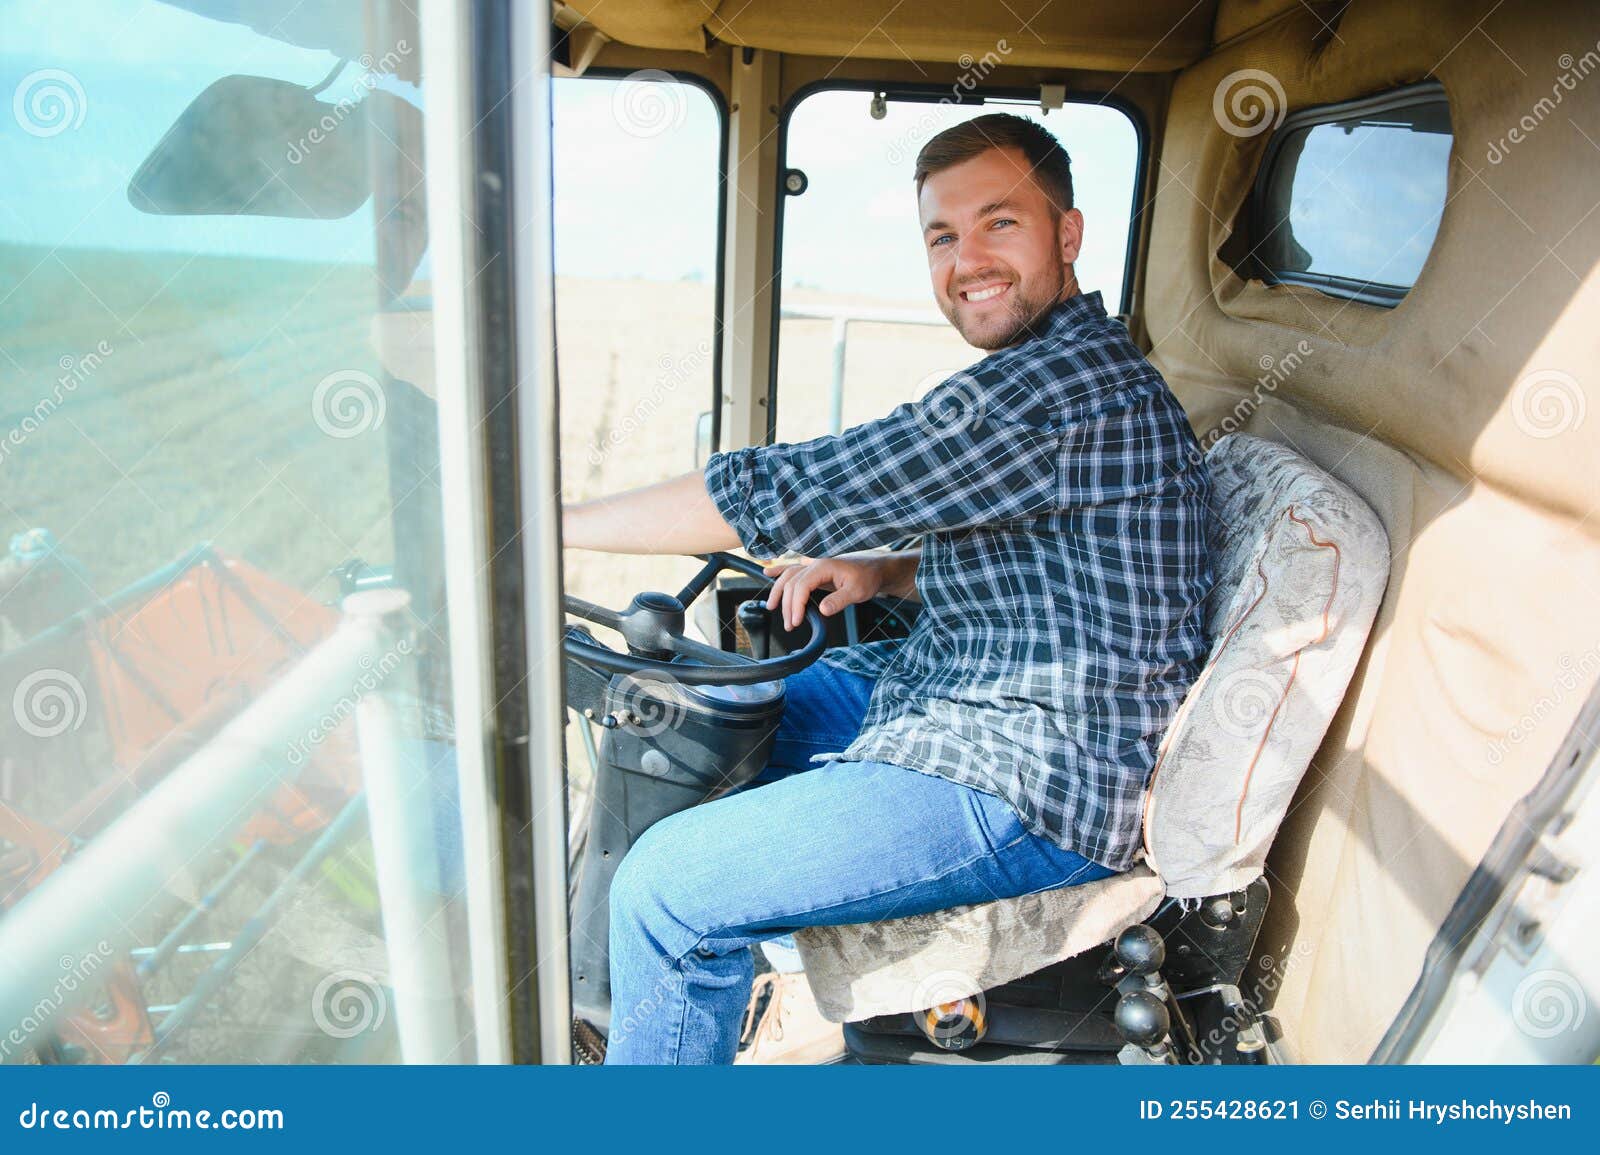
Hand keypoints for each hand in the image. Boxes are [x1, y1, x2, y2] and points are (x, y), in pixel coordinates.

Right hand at [762, 556, 890, 630]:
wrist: (875, 568)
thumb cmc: (868, 577)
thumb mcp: (857, 591)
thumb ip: (839, 600)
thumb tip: (822, 610)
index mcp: (823, 567)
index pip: (801, 586)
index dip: (795, 605)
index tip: (796, 621)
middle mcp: (815, 564)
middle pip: (791, 583)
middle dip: (787, 605)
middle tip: (789, 625)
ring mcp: (814, 565)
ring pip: (788, 575)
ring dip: (779, 591)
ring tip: (772, 607)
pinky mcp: (815, 570)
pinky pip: (793, 568)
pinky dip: (779, 570)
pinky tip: (767, 571)